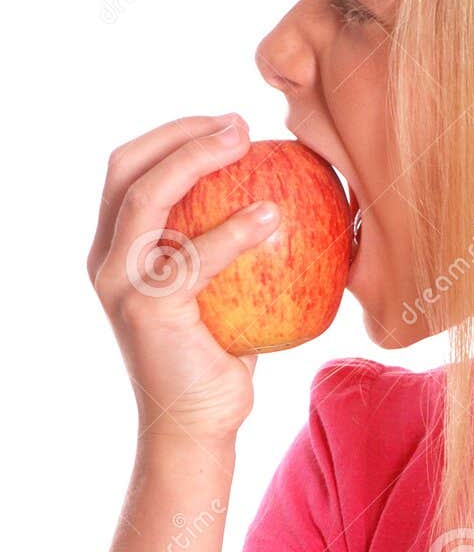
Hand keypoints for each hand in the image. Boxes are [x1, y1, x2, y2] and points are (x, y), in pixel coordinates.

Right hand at [89, 114, 280, 446]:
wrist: (198, 426)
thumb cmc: (220, 359)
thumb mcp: (223, 293)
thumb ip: (231, 249)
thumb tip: (287, 198)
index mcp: (118, 249)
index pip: (130, 169)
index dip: (173, 134)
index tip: (230, 125)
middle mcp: (108, 261)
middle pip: (129, 169)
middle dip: (181, 133)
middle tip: (241, 125)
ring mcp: (122, 284)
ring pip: (148, 198)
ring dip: (197, 159)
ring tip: (251, 146)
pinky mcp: (148, 310)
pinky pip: (194, 258)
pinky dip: (233, 230)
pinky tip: (273, 216)